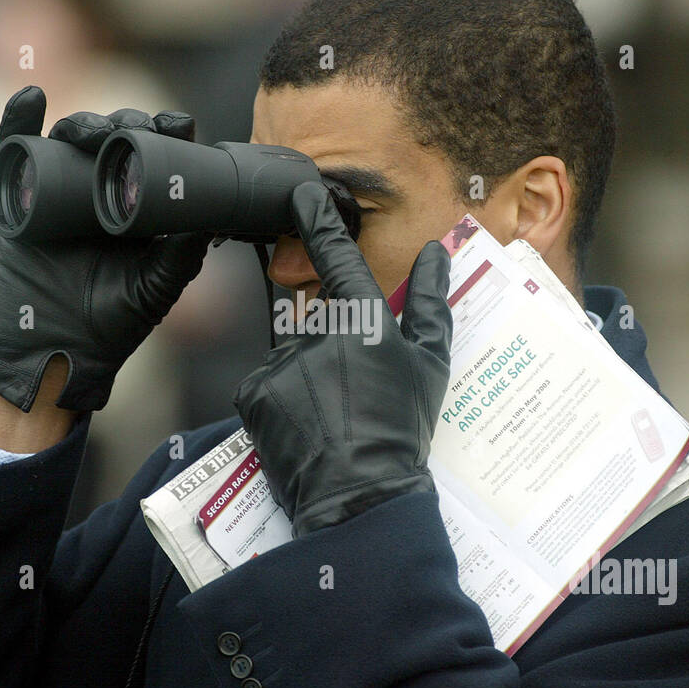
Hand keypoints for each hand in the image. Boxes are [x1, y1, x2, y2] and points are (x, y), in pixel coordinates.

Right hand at [0, 85, 211, 411]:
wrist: (54, 351)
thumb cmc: (111, 325)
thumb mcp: (155, 289)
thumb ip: (180, 256)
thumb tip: (210, 219)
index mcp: (139, 204)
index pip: (156, 154)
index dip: (167, 132)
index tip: (179, 124)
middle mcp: (100, 189)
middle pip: (114, 137)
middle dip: (125, 123)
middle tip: (133, 127)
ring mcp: (57, 188)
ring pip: (69, 138)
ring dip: (82, 123)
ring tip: (90, 131)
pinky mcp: (18, 195)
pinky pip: (13, 149)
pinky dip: (17, 118)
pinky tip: (32, 97)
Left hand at [233, 182, 452, 535]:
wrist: (360, 494)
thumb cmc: (402, 430)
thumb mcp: (429, 366)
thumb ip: (429, 303)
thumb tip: (435, 253)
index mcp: (363, 321)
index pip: (336, 257)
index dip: (318, 220)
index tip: (303, 193)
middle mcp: (318, 332)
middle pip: (316, 325)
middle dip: (329, 354)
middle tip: (352, 401)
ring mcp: (282, 361)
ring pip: (291, 358)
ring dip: (306, 381)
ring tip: (331, 422)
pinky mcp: (253, 392)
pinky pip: (267, 387)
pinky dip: (281, 404)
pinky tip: (305, 430)